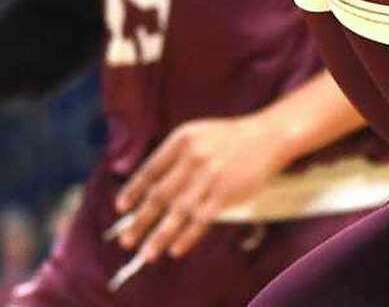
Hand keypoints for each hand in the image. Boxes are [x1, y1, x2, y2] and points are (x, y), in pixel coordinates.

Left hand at [110, 111, 287, 265]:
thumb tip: (148, 189)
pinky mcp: (226, 193)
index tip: (121, 207)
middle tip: (126, 240)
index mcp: (182, 139)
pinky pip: (201, 220)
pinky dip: (187, 237)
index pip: (150, 169)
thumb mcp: (198, 136)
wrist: (266, 136)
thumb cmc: (228, 139)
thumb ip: (174, 158)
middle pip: (160, 194)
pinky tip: (175, 249)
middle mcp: (193, 157)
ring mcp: (209, 176)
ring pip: (178, 212)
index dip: (134, 190)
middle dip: (140, 220)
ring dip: (159, 236)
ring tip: (146, 253)